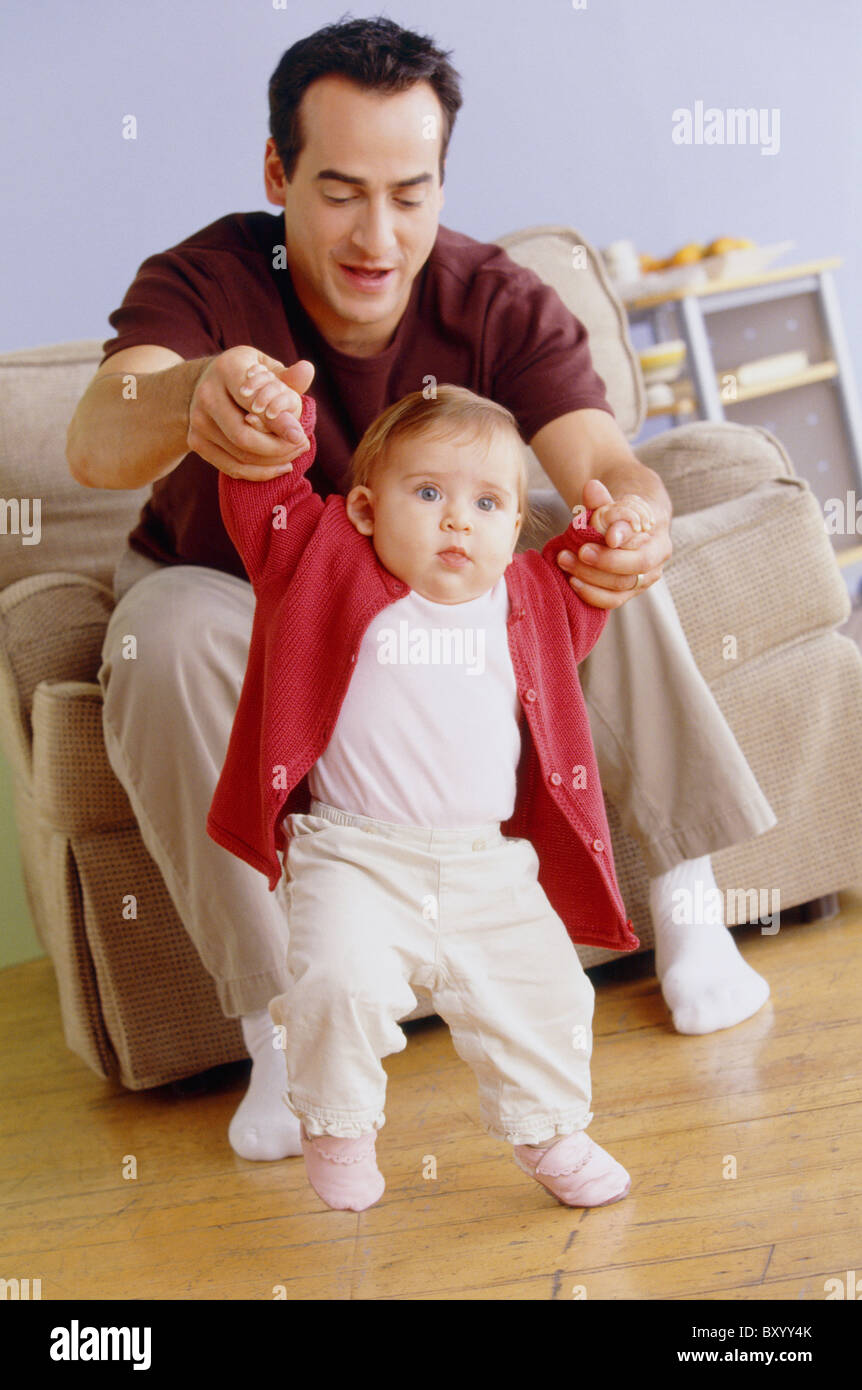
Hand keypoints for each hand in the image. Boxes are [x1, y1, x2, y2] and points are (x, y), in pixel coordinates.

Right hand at [187, 347, 315, 479]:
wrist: (205, 383)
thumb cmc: (247, 375)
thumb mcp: (266, 367)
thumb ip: (287, 376)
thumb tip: (307, 370)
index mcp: (226, 369)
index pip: (253, 403)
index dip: (278, 422)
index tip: (300, 436)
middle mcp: (206, 395)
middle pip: (244, 436)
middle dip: (278, 448)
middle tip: (302, 445)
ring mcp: (197, 421)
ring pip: (240, 456)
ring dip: (274, 461)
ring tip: (295, 453)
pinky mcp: (196, 442)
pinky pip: (232, 468)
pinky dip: (259, 472)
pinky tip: (280, 466)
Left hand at [557, 478, 671, 609]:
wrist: (626, 526)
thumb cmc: (621, 513)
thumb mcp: (615, 503)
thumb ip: (602, 499)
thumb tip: (591, 488)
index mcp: (658, 537)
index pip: (644, 547)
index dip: (625, 542)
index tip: (607, 537)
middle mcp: (656, 562)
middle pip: (633, 570)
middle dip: (602, 562)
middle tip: (577, 550)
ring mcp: (643, 581)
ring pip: (620, 587)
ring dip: (590, 577)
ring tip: (565, 561)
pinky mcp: (628, 593)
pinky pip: (612, 601)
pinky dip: (591, 594)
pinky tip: (572, 581)